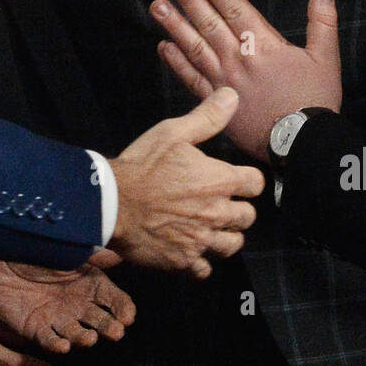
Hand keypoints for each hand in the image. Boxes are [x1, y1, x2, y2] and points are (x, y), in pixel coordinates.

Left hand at [0, 255, 135, 353]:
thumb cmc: (35, 249)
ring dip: (86, 339)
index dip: (123, 308)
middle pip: (101, 320)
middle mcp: (79, 304)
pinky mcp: (37, 329)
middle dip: (110, 327)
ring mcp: (59, 318)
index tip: (127, 315)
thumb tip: (118, 257)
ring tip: (90, 339)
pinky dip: (58, 345)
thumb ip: (92, 254)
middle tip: (116, 332)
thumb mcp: (67, 249)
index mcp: (91, 283)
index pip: (115, 300)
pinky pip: (51, 340)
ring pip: (79, 334)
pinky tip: (64, 346)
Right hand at [107, 85, 263, 277]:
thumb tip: (232, 96)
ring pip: (232, 245)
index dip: (247, 180)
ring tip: (210, 227)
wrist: (110, 204)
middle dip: (238, 209)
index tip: (235, 179)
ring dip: (225, 236)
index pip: (255, 184)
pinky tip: (191, 249)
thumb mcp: (173, 133)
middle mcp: (216, 213)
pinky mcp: (183, 261)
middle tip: (219, 203)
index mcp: (219, 181)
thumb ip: (207, 117)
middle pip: (248, 217)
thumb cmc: (142, 166)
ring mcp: (201, 240)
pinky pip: (205, 269)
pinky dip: (201, 261)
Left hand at [151, 0, 342, 161]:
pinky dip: (176, 62)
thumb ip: (322, 22)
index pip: (236, 9)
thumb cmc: (314, 101)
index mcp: (263, 45)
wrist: (301, 144)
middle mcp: (238, 59)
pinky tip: (163, 47)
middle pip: (209, 23)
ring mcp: (223, 80)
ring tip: (157, 7)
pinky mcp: (215, 103)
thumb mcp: (327, 58)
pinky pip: (191, 79)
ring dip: (175, 25)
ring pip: (195, 47)